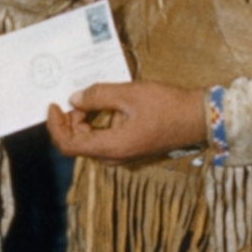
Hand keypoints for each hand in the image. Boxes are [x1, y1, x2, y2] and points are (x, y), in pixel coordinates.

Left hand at [46, 82, 210, 161]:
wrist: (199, 118)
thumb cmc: (167, 105)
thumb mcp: (129, 93)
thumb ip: (97, 96)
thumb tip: (74, 100)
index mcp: (112, 147)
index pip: (68, 145)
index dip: (54, 126)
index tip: (53, 106)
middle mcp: (115, 157)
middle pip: (77, 144)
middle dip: (69, 121)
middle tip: (76, 97)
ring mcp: (123, 155)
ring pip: (90, 143)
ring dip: (83, 123)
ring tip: (90, 99)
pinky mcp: (130, 149)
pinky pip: (104, 141)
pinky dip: (97, 125)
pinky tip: (104, 106)